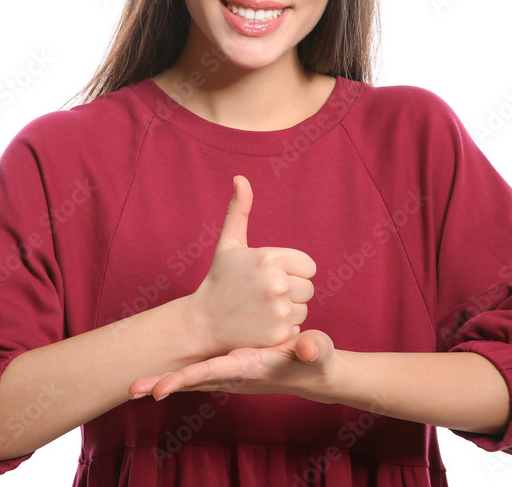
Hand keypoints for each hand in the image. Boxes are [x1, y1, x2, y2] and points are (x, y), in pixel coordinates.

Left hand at [128, 329, 337, 400]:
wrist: (314, 371)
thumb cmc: (316, 358)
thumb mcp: (318, 350)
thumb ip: (315, 347)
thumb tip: (308, 347)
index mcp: (247, 367)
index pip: (210, 373)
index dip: (184, 380)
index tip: (159, 391)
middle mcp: (233, 373)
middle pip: (191, 381)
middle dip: (161, 385)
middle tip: (130, 389)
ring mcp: (229, 373)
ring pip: (191, 378)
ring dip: (164, 382)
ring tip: (134, 386)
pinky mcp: (229, 368)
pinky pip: (198, 372)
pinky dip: (178, 375)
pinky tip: (159, 376)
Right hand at [187, 175, 316, 355]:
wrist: (202, 322)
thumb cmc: (219, 279)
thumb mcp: (229, 244)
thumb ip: (240, 210)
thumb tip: (240, 178)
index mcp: (270, 258)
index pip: (309, 266)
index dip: (293, 271)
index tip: (272, 275)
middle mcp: (277, 283)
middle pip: (308, 288)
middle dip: (290, 291)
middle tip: (263, 294)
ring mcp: (279, 310)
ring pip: (303, 309)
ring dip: (287, 310)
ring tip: (261, 308)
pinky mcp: (279, 334)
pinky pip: (297, 328)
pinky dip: (283, 328)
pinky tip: (261, 324)